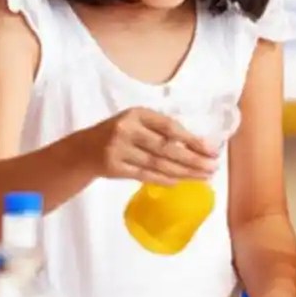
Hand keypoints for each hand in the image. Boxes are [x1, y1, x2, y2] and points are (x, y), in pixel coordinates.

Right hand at [81, 107, 218, 184]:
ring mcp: (118, 149)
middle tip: (213, 167)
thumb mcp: (137, 123)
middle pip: (166, 148)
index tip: (212, 150)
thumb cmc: (119, 134)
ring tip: (203, 177)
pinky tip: (180, 182)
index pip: (170, 127)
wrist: (83, 150)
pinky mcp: (113, 167)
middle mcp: (127, 129)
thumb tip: (199, 145)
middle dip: (193, 159)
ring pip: (158, 164)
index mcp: (137, 114)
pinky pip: (145, 175)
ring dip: (183, 172)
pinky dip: (165, 179)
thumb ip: (161, 130)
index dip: (193, 139)